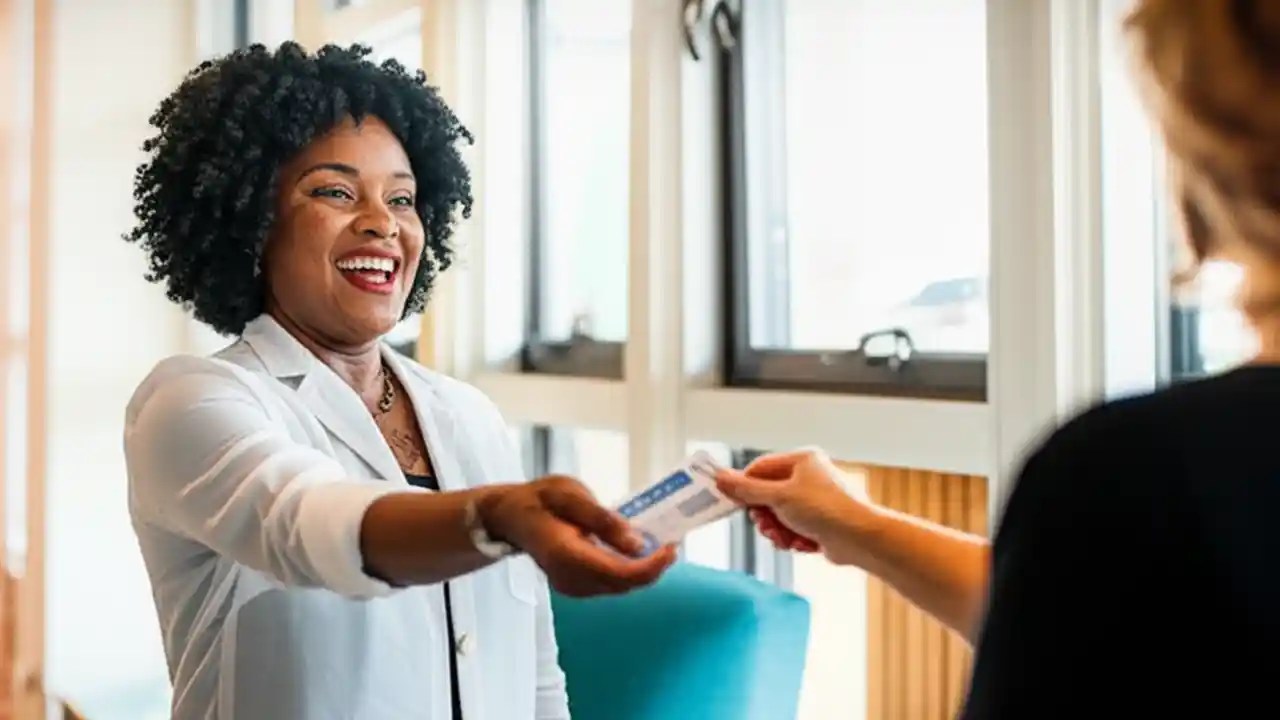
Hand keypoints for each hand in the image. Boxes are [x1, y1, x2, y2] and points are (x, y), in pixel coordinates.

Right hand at [479, 475, 676, 597]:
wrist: (510, 516)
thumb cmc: (539, 499)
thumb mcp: (569, 494)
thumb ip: (602, 518)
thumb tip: (637, 543)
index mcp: (567, 555)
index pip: (619, 573)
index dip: (651, 565)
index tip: (671, 547)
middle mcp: (569, 578)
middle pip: (623, 584)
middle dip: (652, 567)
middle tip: (671, 542)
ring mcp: (571, 586)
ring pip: (619, 587)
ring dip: (642, 570)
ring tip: (657, 545)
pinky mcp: (575, 586)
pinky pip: (609, 583)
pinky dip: (628, 570)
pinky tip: (634, 551)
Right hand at [715, 448, 880, 565]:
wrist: (861, 538)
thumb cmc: (825, 509)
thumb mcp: (779, 497)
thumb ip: (748, 490)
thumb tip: (720, 478)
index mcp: (802, 460)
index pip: (761, 468)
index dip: (745, 485)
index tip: (731, 501)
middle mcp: (809, 477)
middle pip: (769, 495)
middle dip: (765, 514)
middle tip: (765, 525)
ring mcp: (816, 501)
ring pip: (779, 515)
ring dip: (777, 529)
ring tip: (784, 537)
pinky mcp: (821, 523)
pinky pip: (794, 528)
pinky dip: (792, 538)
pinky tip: (799, 544)